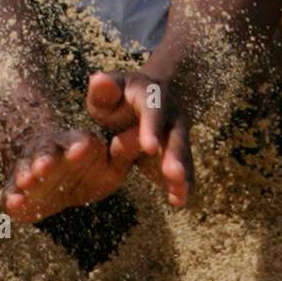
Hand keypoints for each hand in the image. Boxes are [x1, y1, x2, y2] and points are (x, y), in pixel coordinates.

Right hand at [0, 77, 131, 223]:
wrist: (59, 182)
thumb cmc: (91, 171)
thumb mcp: (113, 165)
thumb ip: (126, 153)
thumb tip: (146, 138)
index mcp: (76, 144)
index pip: (78, 140)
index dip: (79, 145)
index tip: (84, 148)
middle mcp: (51, 152)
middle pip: (47, 151)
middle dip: (45, 159)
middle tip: (45, 166)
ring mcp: (31, 170)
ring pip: (26, 167)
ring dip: (26, 172)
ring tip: (27, 180)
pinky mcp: (17, 189)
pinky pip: (11, 192)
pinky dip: (11, 197)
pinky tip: (13, 204)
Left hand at [85, 69, 192, 207]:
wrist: (143, 102)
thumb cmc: (119, 99)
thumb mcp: (108, 92)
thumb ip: (103, 90)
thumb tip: (98, 79)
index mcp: (152, 96)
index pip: (154, 111)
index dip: (152, 128)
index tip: (149, 148)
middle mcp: (171, 115)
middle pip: (176, 135)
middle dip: (175, 154)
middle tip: (172, 174)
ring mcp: (177, 136)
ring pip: (183, 155)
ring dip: (183, 173)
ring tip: (180, 193)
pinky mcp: (177, 156)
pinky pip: (184, 170)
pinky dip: (182, 186)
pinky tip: (178, 201)